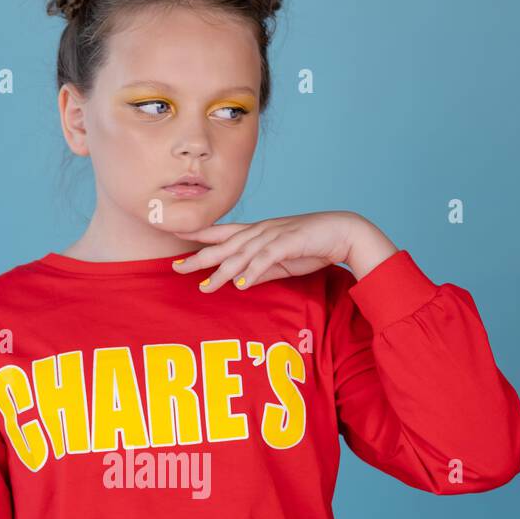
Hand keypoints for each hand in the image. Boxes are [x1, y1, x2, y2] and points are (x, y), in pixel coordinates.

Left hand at [172, 211, 397, 291]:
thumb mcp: (280, 261)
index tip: (176, 238)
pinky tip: (240, 284)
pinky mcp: (288, 243)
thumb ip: (260, 270)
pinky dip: (251, 272)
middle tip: (176, 267)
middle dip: (199, 256)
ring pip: (241, 255)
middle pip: (224, 245)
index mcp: (257, 232)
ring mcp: (273, 235)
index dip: (199, 234)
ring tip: (205, 287)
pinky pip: (265, 259)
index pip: (222, 233)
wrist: (343, 233)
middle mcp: (261, 231)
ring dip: (222, 272)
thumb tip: (239, 282)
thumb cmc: (312, 246)